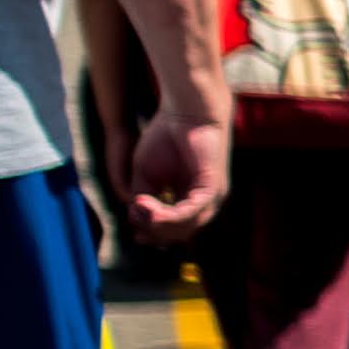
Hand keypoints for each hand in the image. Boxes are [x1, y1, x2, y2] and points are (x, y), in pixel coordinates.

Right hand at [125, 95, 229, 244]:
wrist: (185, 111)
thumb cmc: (165, 136)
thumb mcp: (145, 173)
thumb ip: (142, 197)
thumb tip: (137, 218)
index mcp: (192, 196)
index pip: (177, 228)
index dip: (155, 235)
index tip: (135, 237)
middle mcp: (206, 199)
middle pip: (183, 232)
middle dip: (157, 235)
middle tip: (136, 234)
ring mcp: (213, 195)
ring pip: (189, 226)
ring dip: (160, 226)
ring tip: (140, 213)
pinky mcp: (214, 186)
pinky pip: (194, 212)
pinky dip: (170, 215)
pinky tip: (150, 209)